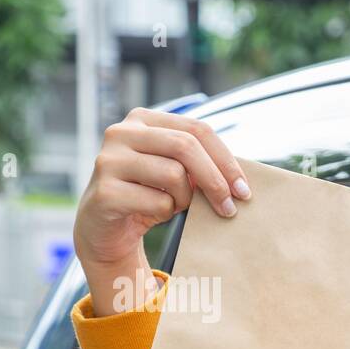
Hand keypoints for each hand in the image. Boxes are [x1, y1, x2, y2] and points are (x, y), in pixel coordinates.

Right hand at [72, 107, 251, 314]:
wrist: (105, 228)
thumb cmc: (148, 196)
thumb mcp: (176, 173)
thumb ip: (199, 164)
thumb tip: (239, 179)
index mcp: (143, 120)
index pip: (197, 129)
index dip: (226, 159)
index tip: (244, 189)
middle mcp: (121, 132)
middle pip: (187, 146)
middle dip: (216, 180)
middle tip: (230, 208)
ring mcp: (109, 160)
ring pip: (173, 174)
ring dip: (186, 199)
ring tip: (176, 206)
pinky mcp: (105, 191)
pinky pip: (158, 202)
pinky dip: (166, 213)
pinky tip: (154, 214)